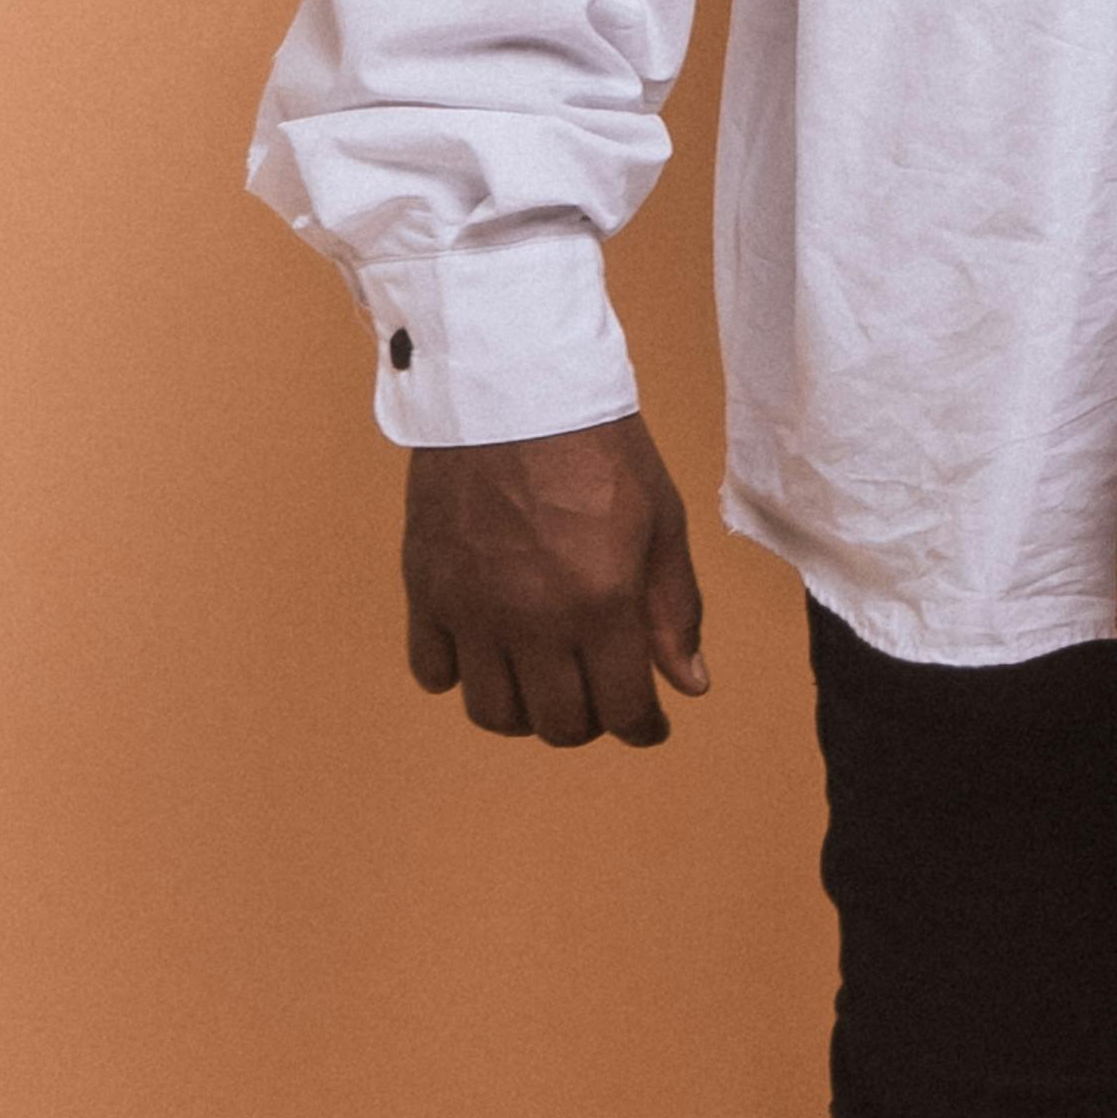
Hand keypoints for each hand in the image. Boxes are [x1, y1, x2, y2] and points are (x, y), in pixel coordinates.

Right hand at [401, 413, 708, 746]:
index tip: (650, 725)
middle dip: (589, 723)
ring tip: (543, 685)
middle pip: (558, 724)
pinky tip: (484, 655)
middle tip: (599, 698)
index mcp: (603, 603)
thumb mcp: (661, 523)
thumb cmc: (597, 448)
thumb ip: (674, 610)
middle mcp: (534, 619)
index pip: (623, 710)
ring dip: (524, 713)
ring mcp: (473, 609)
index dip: (643, 728)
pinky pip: (431, 671)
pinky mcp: (427, 589)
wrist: (513, 389)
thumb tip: (689, 685)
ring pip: (492, 712)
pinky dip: (458, 677)